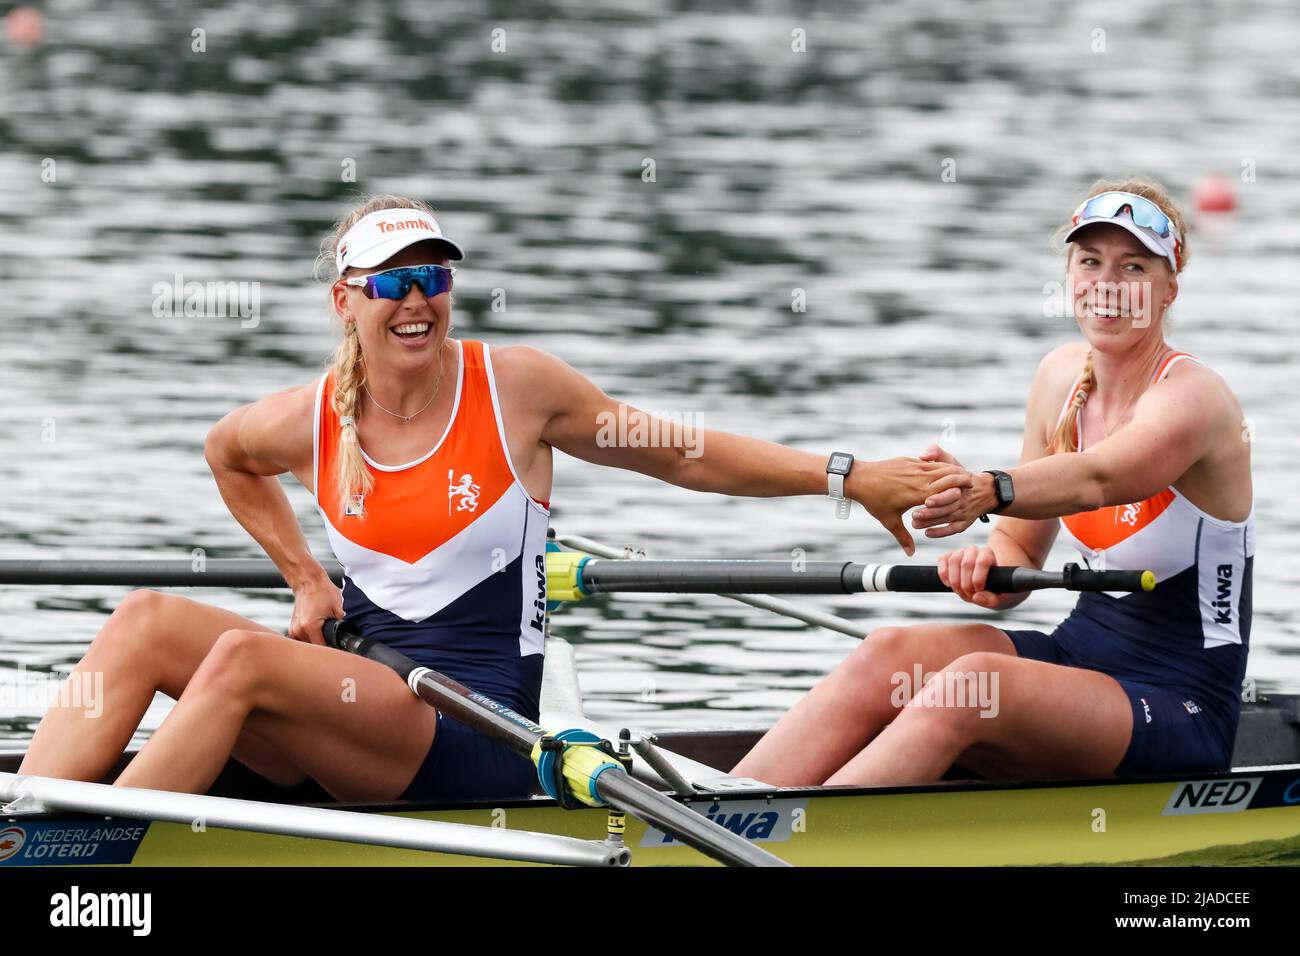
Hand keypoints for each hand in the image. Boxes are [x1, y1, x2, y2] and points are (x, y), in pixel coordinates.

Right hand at [288, 575, 343, 644]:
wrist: (308, 581)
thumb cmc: (322, 591)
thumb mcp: (338, 608)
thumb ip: (341, 625)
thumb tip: (346, 635)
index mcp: (310, 626)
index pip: (321, 648)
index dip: (332, 649)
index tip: (337, 648)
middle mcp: (299, 629)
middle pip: (313, 648)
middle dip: (324, 645)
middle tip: (333, 639)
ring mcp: (294, 629)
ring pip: (307, 644)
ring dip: (316, 641)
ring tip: (324, 633)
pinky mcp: (292, 627)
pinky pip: (302, 639)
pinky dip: (310, 637)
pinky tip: (317, 631)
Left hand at [851, 456, 971, 554]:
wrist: (859, 478)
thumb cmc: (874, 501)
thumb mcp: (889, 520)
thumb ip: (903, 536)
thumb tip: (910, 554)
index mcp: (918, 494)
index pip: (945, 490)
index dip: (958, 490)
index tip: (969, 491)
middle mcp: (919, 479)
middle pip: (947, 476)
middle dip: (960, 477)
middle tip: (972, 480)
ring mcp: (913, 467)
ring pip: (938, 467)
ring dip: (951, 469)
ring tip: (962, 472)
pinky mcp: (908, 461)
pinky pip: (928, 462)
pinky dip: (938, 464)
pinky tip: (942, 467)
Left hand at [910, 445, 995, 537]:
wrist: (987, 491)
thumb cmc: (960, 474)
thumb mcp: (951, 460)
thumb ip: (937, 453)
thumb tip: (924, 454)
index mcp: (959, 482)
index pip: (950, 490)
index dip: (939, 497)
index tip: (925, 500)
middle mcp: (962, 498)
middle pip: (948, 506)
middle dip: (932, 511)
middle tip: (915, 514)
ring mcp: (964, 512)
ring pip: (948, 518)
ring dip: (931, 522)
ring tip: (914, 523)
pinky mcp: (964, 523)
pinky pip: (953, 530)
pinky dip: (941, 532)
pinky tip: (927, 533)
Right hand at [937, 545, 1001, 607]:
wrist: (985, 585)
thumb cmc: (993, 590)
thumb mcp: (998, 598)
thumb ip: (991, 599)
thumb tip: (976, 596)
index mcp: (989, 554)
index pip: (982, 562)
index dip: (978, 579)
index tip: (978, 591)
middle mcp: (974, 550)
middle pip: (967, 564)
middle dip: (966, 584)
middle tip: (970, 596)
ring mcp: (960, 551)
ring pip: (953, 561)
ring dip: (954, 581)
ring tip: (960, 592)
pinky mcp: (948, 555)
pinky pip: (942, 560)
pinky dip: (943, 574)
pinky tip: (948, 584)